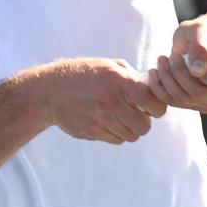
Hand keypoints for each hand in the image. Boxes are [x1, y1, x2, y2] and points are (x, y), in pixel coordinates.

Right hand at [32, 58, 167, 143]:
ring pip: (130, 136)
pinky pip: (116, 140)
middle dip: (143, 121)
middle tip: (136, 114)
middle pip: (143, 126)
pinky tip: (106, 121)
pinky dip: (115, 134)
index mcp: (119, 81)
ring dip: (129, 129)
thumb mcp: (109, 66)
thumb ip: (133, 76)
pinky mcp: (92, 132)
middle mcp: (111, 102)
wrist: (50, 91)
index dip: (156, 107)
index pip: (153, 104)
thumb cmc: (84, 74)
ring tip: (119, 116)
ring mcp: (101, 119)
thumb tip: (154, 87)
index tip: (150, 105)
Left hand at [146, 18, 206, 113]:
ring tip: (162, 60)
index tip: (186, 56)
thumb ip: (200, 46)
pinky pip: (175, 103)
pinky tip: (156, 73)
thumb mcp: (199, 30)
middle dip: (179, 74)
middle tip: (168, 56)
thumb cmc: (202, 32)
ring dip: (167, 79)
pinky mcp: (195, 104)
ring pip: (186, 100)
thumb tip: (198, 71)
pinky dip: (160, 88)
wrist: (196, 41)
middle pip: (201, 94)